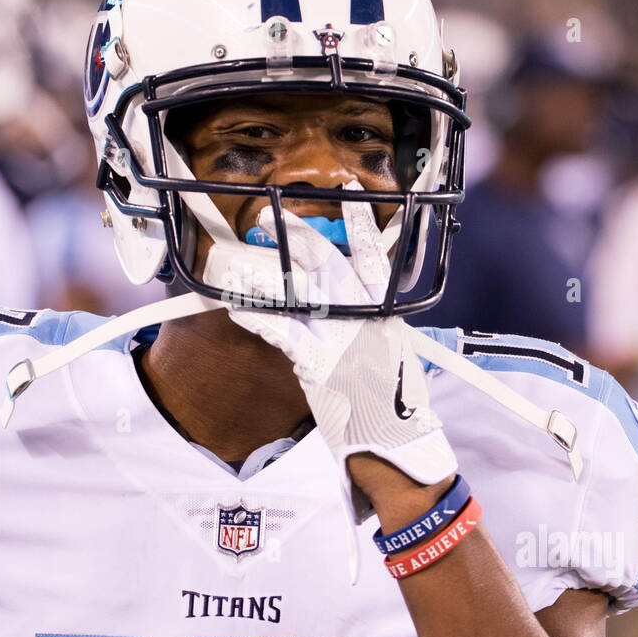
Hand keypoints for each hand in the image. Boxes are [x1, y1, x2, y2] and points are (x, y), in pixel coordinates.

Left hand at [222, 187, 457, 519]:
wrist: (398, 445)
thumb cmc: (400, 407)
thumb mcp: (397, 356)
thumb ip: (376, 327)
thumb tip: (360, 310)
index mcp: (386, 314)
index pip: (374, 255)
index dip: (361, 220)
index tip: (348, 192)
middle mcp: (364, 319)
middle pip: (328, 264)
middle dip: (299, 235)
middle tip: (275, 215)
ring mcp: (341, 340)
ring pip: (299, 292)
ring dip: (267, 272)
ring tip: (245, 253)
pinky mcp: (318, 365)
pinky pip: (281, 333)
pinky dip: (258, 317)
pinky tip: (237, 305)